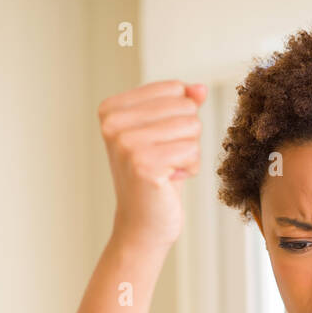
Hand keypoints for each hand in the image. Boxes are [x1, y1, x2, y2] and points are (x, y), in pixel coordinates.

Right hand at [98, 79, 206, 251]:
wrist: (143, 224)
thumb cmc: (156, 177)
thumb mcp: (166, 133)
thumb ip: (181, 104)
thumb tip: (199, 88)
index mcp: (112, 109)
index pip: (174, 88)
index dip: (179, 117)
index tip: (159, 143)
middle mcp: (113, 123)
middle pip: (185, 106)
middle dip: (186, 136)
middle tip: (165, 160)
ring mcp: (126, 144)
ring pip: (192, 126)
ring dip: (189, 152)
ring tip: (168, 170)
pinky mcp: (144, 164)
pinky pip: (192, 150)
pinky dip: (190, 168)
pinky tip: (170, 181)